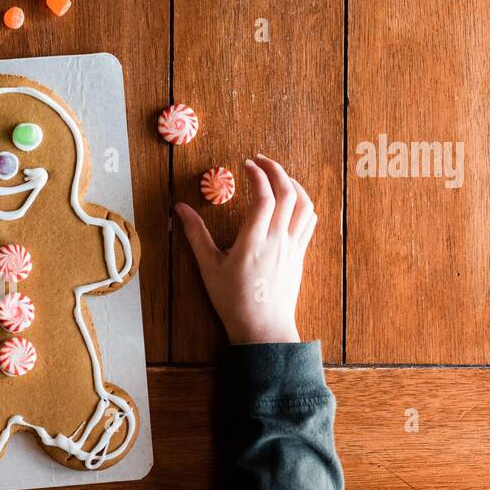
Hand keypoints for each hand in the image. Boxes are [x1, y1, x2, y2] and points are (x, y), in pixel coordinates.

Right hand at [175, 155, 316, 344]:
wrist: (263, 329)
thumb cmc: (233, 301)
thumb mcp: (209, 268)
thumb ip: (196, 235)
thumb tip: (180, 209)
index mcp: (254, 242)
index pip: (263, 197)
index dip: (257, 175)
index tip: (246, 165)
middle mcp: (277, 240)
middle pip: (288, 193)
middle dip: (276, 170)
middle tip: (261, 161)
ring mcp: (292, 247)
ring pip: (304, 205)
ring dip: (294, 184)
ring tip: (278, 176)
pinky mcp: (299, 255)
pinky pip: (309, 221)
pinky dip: (303, 203)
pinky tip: (291, 201)